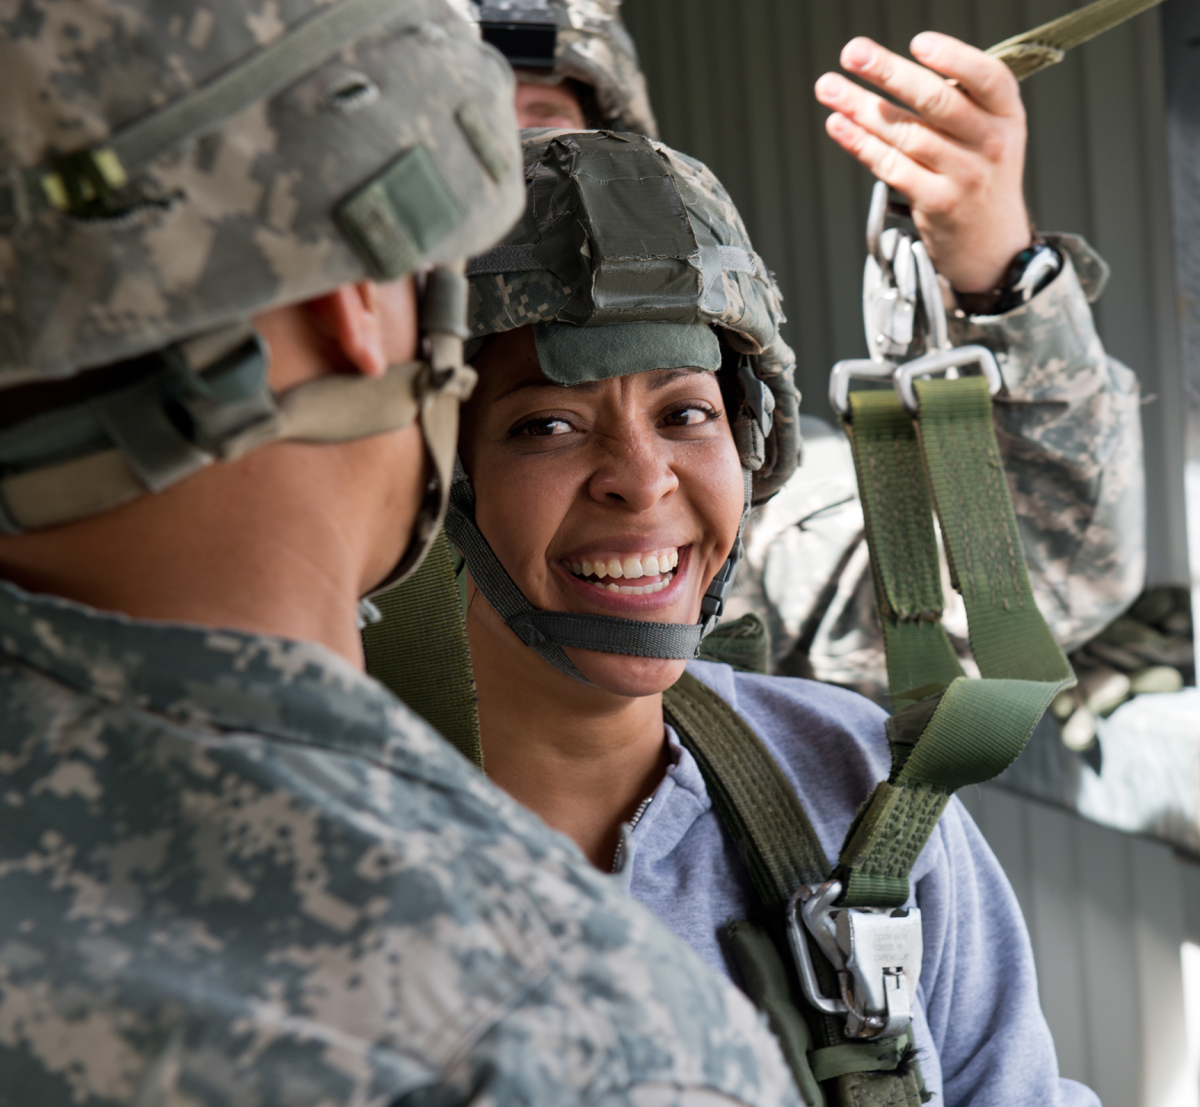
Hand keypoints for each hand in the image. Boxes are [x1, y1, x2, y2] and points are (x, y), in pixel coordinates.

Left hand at [815, 32, 1031, 293]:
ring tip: (828, 87)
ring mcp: (965, 176)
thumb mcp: (989, 131)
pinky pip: (892, 168)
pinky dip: (861, 144)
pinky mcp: (938, 204)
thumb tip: (893, 66)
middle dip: (889, 72)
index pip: (987, 77)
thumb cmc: (979, 172)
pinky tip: (838, 125)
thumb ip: (958, 100)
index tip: (916, 42)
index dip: (953, 56)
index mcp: (1007, 114)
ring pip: (906, 133)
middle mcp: (991, 143)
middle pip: (936, 100)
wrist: (991, 242)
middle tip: (853, 52)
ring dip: (861, 106)